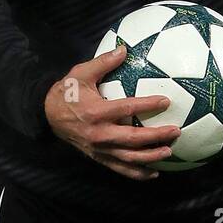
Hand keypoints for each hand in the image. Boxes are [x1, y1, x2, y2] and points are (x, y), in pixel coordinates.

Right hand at [44, 44, 180, 180]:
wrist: (48, 115)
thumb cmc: (67, 91)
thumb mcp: (81, 73)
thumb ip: (103, 62)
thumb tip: (124, 49)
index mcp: (96, 112)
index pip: (127, 108)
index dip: (147, 105)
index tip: (166, 101)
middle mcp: (99, 133)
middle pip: (132, 138)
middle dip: (156, 136)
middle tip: (175, 131)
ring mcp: (99, 148)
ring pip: (128, 157)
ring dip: (150, 157)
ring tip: (169, 151)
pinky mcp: (98, 157)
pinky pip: (120, 168)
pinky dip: (137, 173)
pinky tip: (154, 173)